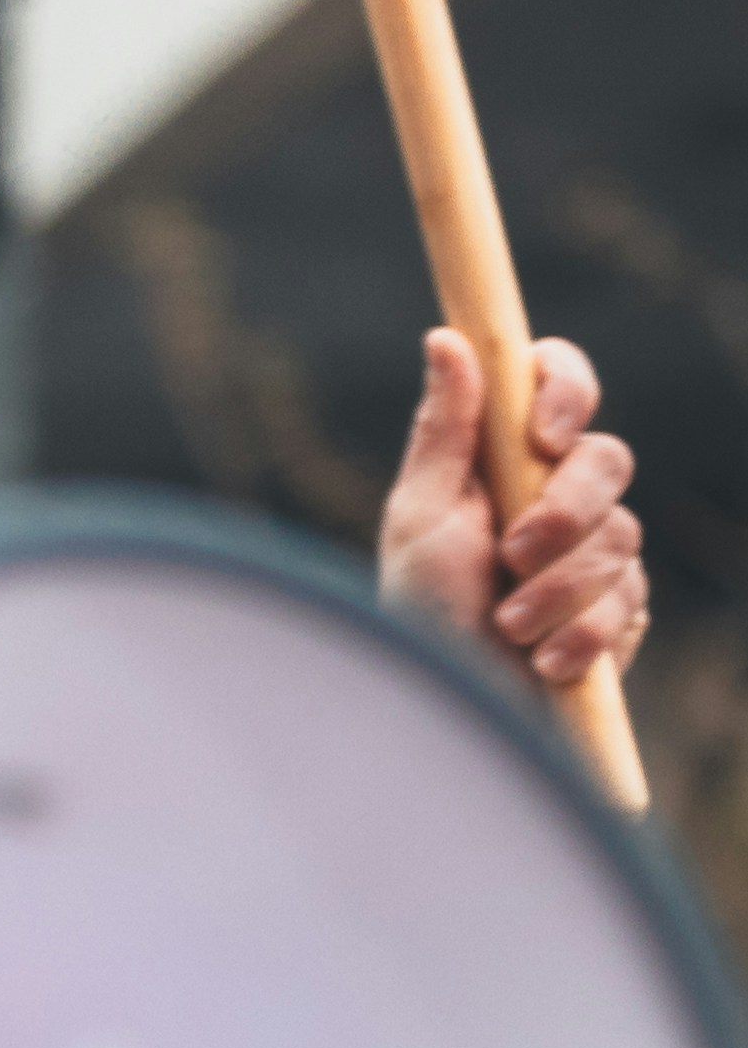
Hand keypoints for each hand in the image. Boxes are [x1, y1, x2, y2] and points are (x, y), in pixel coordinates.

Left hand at [382, 326, 649, 702]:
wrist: (446, 710)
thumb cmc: (417, 614)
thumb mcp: (420, 518)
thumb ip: (445, 431)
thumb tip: (446, 337)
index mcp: (503, 462)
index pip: (560, 386)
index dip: (565, 392)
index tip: (542, 437)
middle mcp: (555, 497)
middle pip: (607, 460)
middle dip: (564, 512)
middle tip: (512, 556)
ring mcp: (593, 553)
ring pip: (621, 534)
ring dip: (556, 588)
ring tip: (506, 626)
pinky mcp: (618, 609)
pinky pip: (629, 597)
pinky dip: (579, 630)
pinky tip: (541, 659)